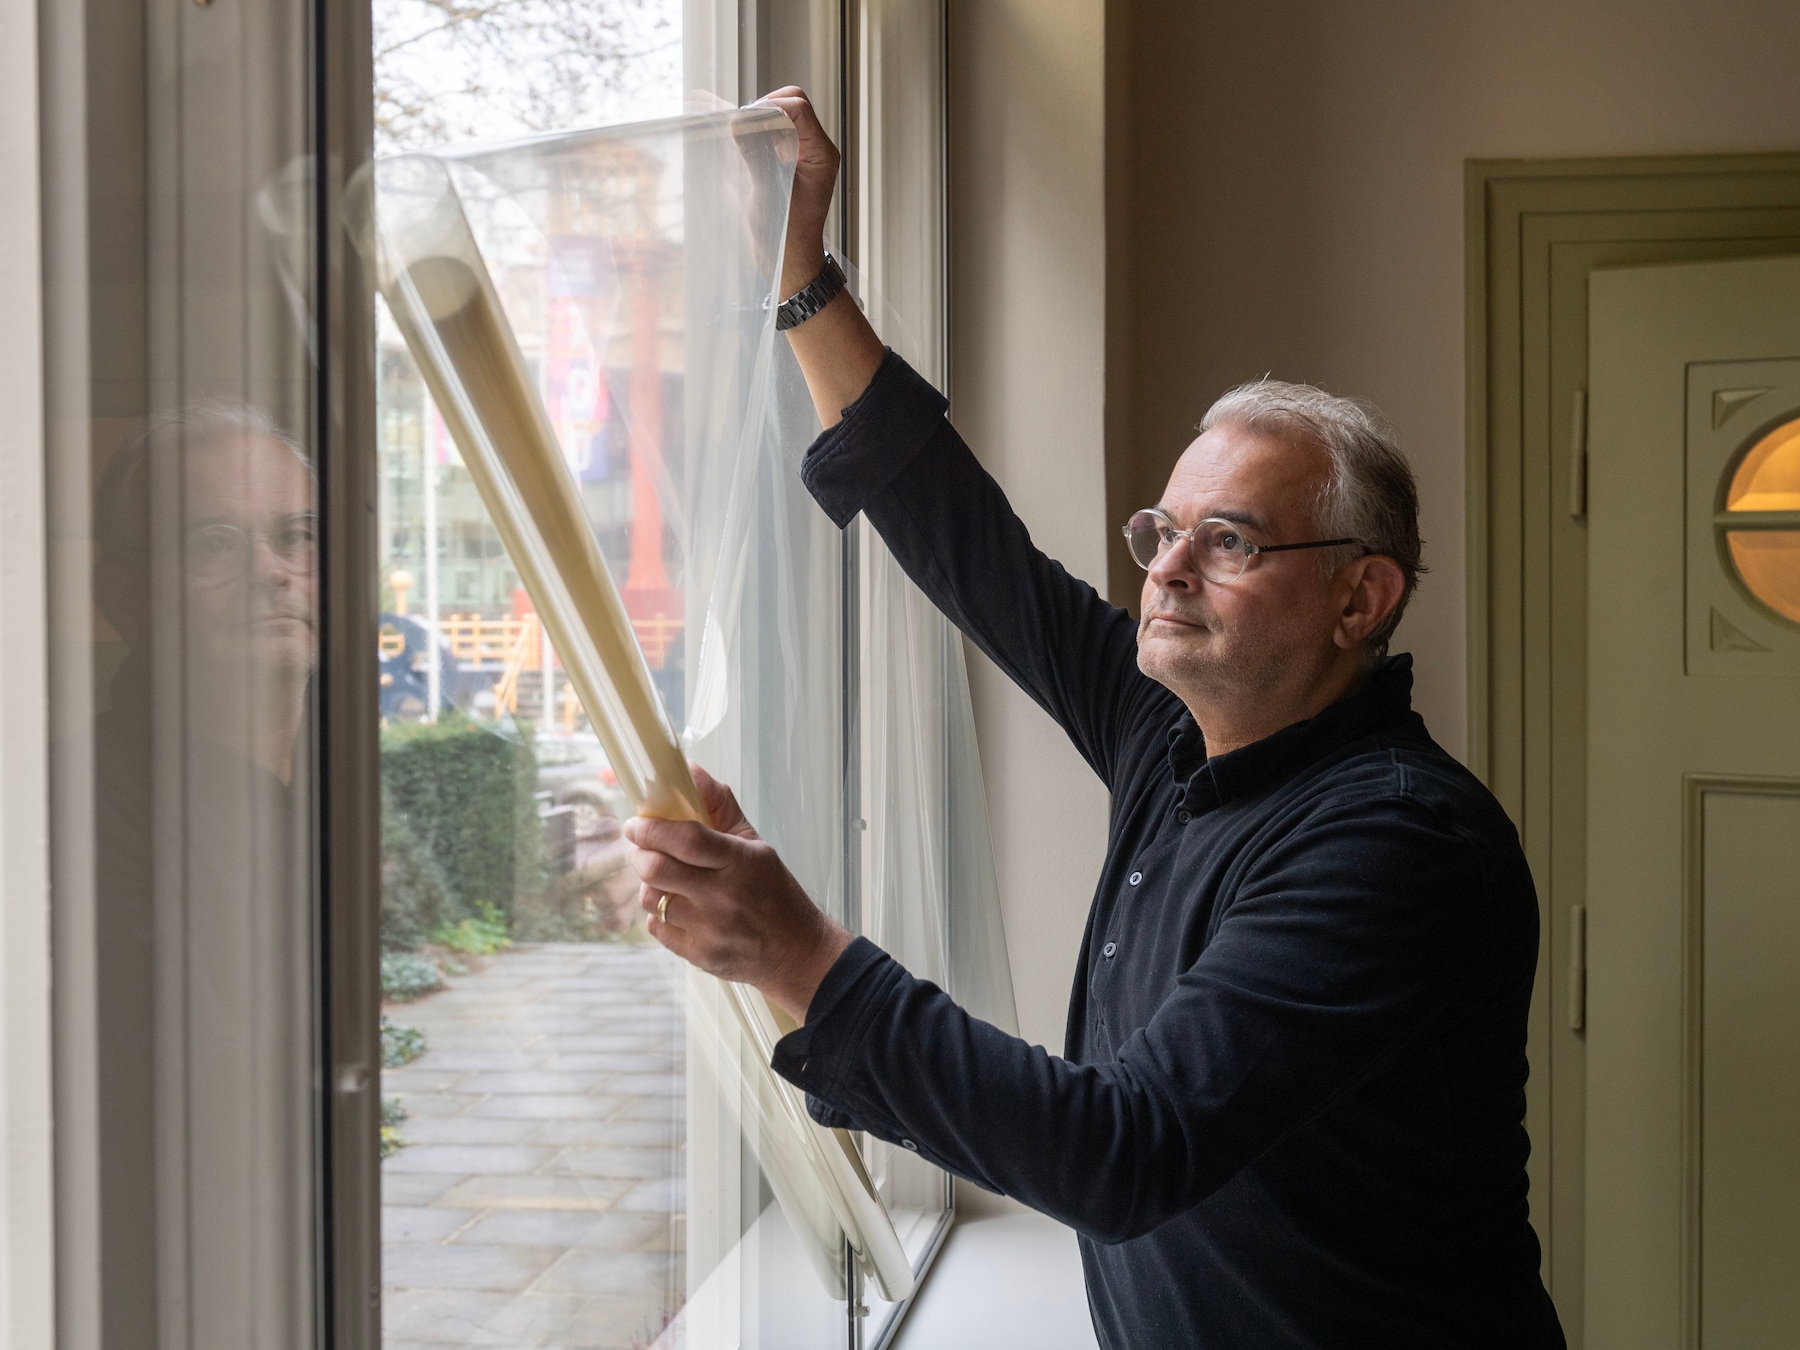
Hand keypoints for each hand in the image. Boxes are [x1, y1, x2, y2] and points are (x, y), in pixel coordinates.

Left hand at [625, 765, 853, 1022]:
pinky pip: (656, 928)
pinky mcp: (699, 955)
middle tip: (641, 846)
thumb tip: (690, 771)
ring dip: (650, 884)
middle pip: (656, 869)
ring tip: (665, 878)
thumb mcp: (756, 845)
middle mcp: (723, 897)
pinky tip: (677, 907)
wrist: (795, 951)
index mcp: (740, 862)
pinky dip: (659, 914)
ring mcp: (709, 929)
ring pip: (651, 898)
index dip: (652, 828)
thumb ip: (721, 806)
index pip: (685, 838)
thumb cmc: (773, 892)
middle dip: (639, 853)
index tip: (638, 823)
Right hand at [754, 86, 839, 297]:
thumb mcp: (769, 191)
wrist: (789, 261)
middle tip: (741, 129)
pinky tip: (740, 148)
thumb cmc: (786, 234)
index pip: (798, 107)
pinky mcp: (785, 163)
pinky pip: (770, 135)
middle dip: (763, 111)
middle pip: (790, 105)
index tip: (745, 122)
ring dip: (757, 123)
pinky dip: (754, 136)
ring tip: (739, 141)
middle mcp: (814, 149)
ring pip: (778, 118)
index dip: (770, 107)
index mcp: (821, 153)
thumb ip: (755, 153)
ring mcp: (800, 155)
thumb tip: (738, 121)